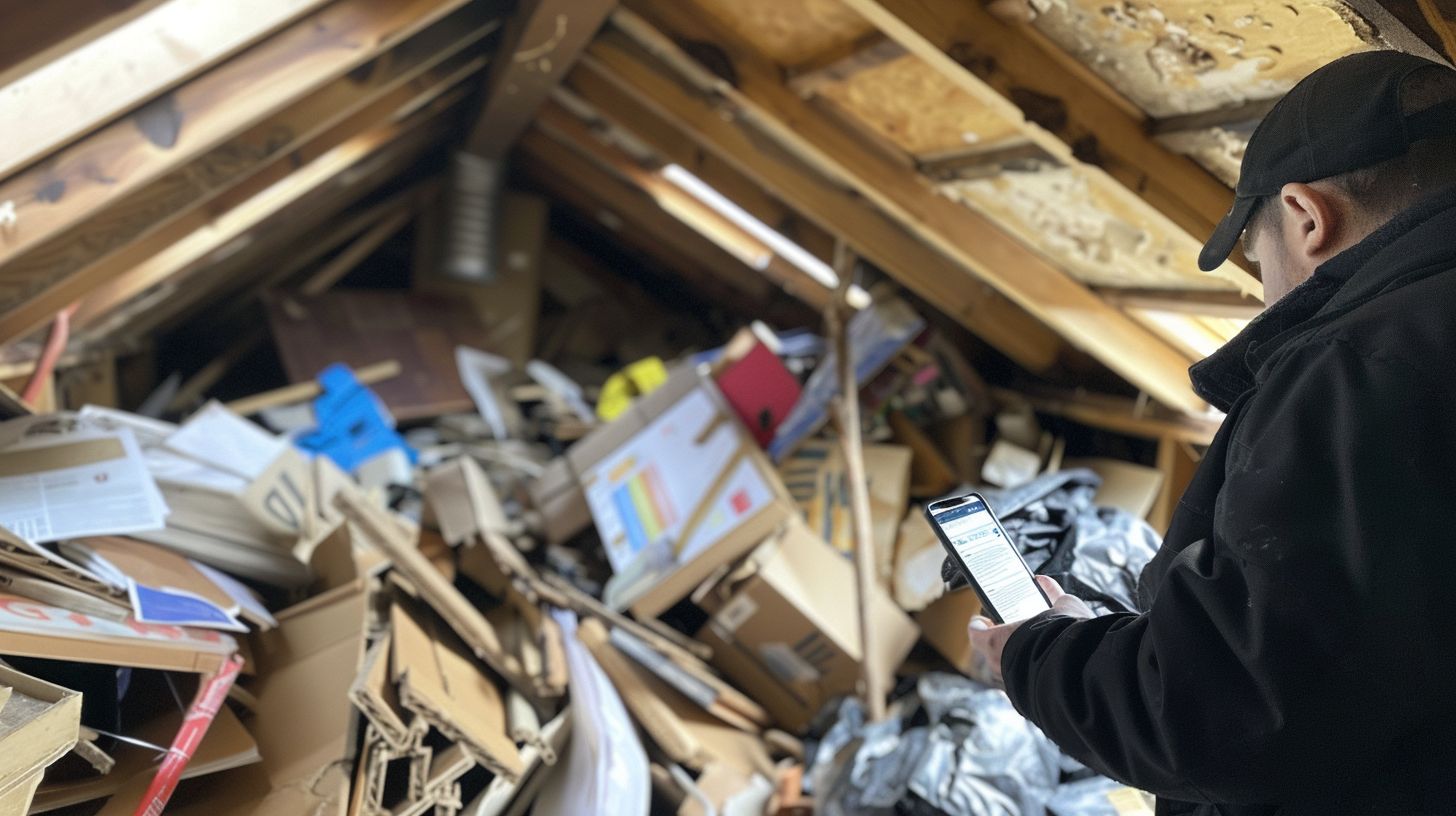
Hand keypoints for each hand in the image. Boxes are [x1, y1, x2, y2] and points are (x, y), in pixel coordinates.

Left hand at [966, 576, 1095, 687]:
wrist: (1084, 675)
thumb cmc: (1066, 638)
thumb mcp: (1064, 607)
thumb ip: (1052, 594)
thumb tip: (1044, 581)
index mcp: (996, 642)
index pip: (976, 632)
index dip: (981, 625)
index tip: (985, 620)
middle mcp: (998, 666)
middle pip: (992, 652)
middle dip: (1003, 643)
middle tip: (1015, 633)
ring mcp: (1011, 686)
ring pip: (1007, 671)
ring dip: (1017, 661)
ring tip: (1034, 650)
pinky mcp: (1028, 703)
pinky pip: (1024, 688)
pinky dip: (1032, 678)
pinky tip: (1046, 672)